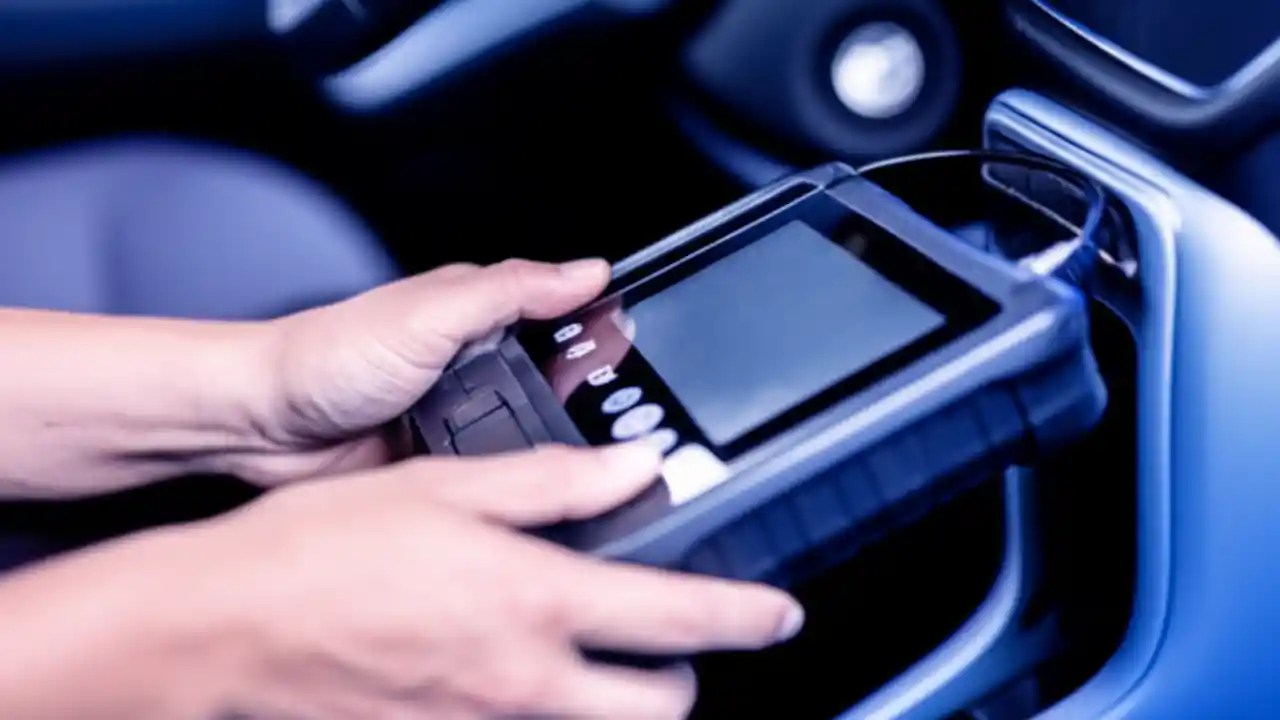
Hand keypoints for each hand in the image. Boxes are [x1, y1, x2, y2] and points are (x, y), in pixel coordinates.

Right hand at [38, 444, 798, 718]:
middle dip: (682, 681)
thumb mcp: (445, 486)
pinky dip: (548, 715)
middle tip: (669, 645)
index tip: (777, 613)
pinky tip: (512, 673)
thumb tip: (631, 472)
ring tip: (591, 656)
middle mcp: (524, 680)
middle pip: (659, 710)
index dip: (747, 617)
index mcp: (534, 599)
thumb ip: (552, 483)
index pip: (679, 618)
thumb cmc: (323, 550)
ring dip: (617, 703)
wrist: (225, 626)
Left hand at [232, 258, 610, 484]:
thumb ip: (510, 291)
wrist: (261, 427)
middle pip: (563, 384)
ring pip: (537, 435)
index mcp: (483, 316)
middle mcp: (480, 366)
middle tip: (636, 426)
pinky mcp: (448, 468)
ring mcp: (466, 420)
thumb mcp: (429, 312)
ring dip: (558, 448)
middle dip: (598, 403)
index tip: (653, 356)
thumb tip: (587, 270)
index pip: (567, 317)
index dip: (610, 334)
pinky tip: (539, 495)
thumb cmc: (326, 354)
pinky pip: (500, 477)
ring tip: (601, 466)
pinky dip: (518, 485)